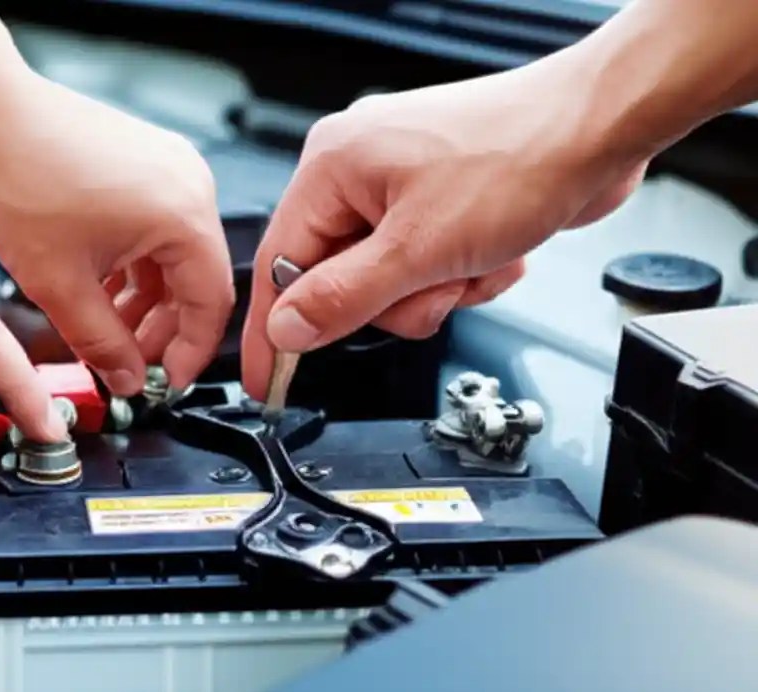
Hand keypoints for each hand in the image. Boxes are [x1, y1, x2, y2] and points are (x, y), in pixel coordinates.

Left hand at [0, 74, 234, 395]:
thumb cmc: (23, 176)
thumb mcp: (60, 284)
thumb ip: (101, 343)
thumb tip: (128, 380)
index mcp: (185, 215)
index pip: (210, 304)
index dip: (189, 353)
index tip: (166, 382)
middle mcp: (191, 186)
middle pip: (194, 280)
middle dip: (160, 330)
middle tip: (127, 364)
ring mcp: (172, 171)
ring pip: (172, 258)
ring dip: (143, 301)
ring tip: (103, 329)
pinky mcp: (149, 164)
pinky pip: (156, 230)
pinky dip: (134, 266)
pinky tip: (98, 288)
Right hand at [240, 59, 649, 399]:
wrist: (601, 128)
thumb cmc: (520, 158)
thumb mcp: (418, 250)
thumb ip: (343, 298)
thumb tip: (287, 328)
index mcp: (332, 166)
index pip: (279, 264)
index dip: (275, 329)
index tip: (270, 381)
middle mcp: (358, 170)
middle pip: (340, 280)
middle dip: (397, 299)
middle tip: (436, 283)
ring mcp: (400, 184)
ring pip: (389, 282)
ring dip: (438, 289)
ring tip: (474, 261)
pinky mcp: (438, 199)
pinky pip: (425, 266)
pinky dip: (462, 273)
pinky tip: (493, 250)